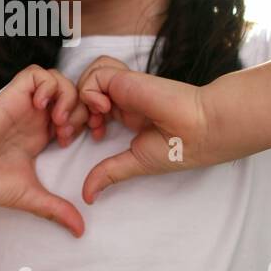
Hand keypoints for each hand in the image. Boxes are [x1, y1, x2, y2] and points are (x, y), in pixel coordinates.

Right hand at [0, 65, 89, 236]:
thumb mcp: (30, 196)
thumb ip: (56, 209)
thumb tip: (80, 231)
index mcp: (39, 134)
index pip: (74, 115)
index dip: (83, 125)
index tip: (75, 146)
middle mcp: (34, 116)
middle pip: (71, 94)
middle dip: (80, 111)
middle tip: (68, 134)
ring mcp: (24, 103)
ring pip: (59, 80)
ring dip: (67, 97)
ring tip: (58, 122)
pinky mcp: (12, 94)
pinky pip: (39, 73)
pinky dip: (49, 86)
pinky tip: (44, 108)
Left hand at [76, 59, 218, 203]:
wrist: (200, 130)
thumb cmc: (177, 147)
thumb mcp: (135, 163)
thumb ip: (109, 173)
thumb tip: (86, 196)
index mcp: (125, 114)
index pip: (89, 108)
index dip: (79, 121)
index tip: (85, 139)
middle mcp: (122, 99)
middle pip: (82, 91)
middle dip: (70, 111)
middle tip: (72, 132)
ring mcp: (124, 87)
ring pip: (87, 77)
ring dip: (80, 98)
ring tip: (93, 120)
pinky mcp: (126, 79)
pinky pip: (95, 74)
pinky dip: (91, 91)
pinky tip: (105, 109)